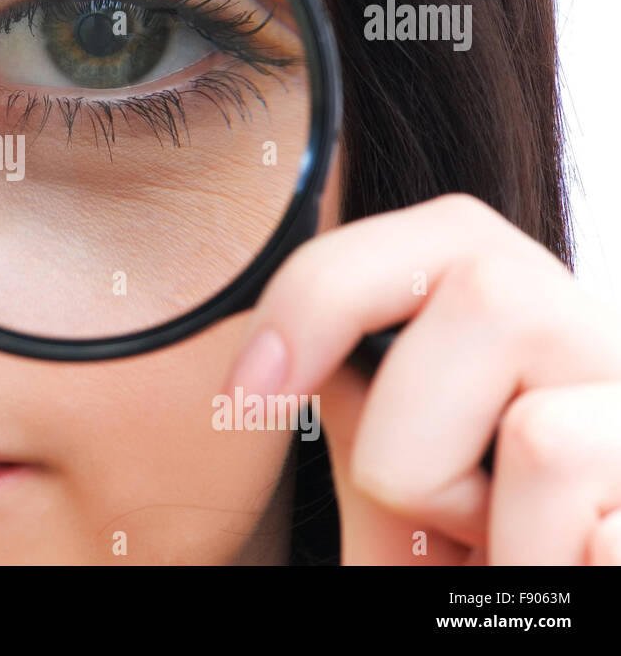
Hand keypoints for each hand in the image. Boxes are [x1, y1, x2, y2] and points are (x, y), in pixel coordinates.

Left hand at [227, 193, 620, 563]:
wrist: (525, 601)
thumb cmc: (467, 562)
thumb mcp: (405, 480)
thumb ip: (374, 400)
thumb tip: (312, 342)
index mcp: (537, 330)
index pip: (448, 229)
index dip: (326, 291)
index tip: (247, 395)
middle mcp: (614, 352)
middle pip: (494, 292)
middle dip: (412, 436)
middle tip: (433, 518)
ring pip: (544, 438)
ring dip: (485, 531)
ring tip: (502, 556)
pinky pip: (598, 540)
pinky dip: (535, 580)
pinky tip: (555, 580)